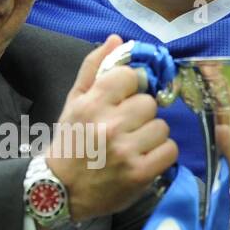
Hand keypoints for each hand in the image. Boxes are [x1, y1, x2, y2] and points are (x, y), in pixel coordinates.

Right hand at [47, 34, 177, 220]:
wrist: (60, 191)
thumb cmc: (69, 143)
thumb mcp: (74, 102)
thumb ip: (94, 68)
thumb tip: (117, 38)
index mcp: (92, 104)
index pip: (131, 76)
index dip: (131, 88)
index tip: (123, 101)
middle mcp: (109, 125)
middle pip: (150, 103)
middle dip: (141, 114)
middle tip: (128, 127)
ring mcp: (126, 151)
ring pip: (162, 126)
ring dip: (152, 135)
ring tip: (135, 144)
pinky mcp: (139, 173)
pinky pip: (170, 150)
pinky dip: (161, 154)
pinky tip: (145, 157)